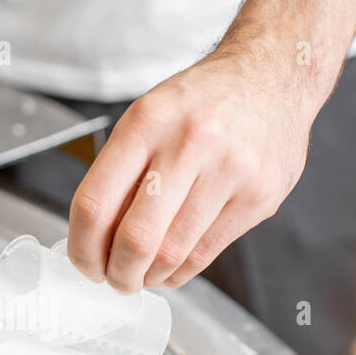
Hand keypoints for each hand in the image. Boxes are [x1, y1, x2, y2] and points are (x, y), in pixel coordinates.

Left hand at [67, 51, 319, 292]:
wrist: (273, 74)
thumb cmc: (203, 101)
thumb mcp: (148, 117)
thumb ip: (120, 173)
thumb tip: (93, 239)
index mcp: (148, 122)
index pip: (95, 203)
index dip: (82, 248)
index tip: (84, 263)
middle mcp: (189, 144)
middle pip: (135, 239)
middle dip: (117, 274)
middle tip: (113, 280)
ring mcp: (230, 172)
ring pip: (172, 254)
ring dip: (148, 277)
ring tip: (142, 275)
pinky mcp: (259, 197)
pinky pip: (206, 254)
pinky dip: (180, 271)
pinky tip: (170, 267)